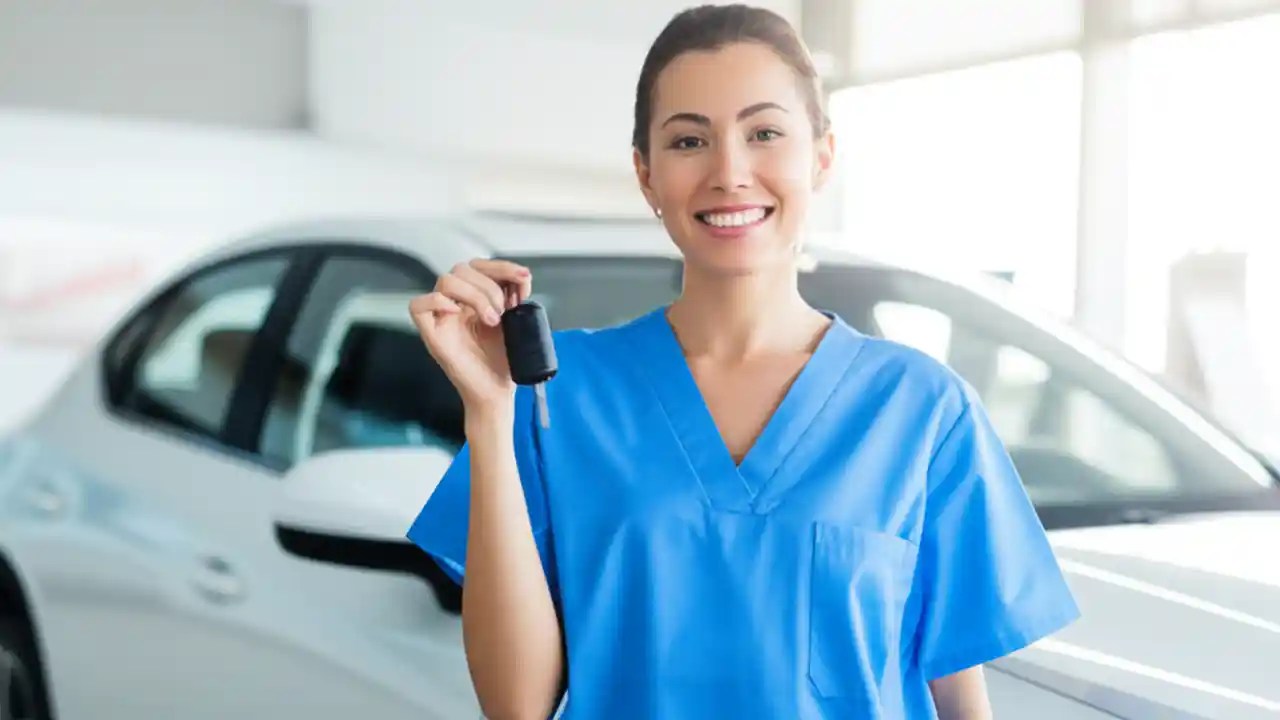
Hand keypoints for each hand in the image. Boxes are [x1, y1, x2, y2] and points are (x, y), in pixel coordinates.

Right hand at [409, 258, 532, 410]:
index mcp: (475, 298)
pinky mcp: (432, 336)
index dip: (501, 266)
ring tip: (493, 319)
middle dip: (490, 286)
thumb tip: (521, 278)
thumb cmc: (503, 361)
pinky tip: (458, 313)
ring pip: (445, 281)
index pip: (479, 266)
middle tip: (504, 312)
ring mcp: (442, 318)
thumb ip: (516, 297)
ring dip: (474, 295)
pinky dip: (437, 302)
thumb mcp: (516, 321)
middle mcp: (456, 304)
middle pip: (462, 269)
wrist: (496, 393)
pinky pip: (418, 306)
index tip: (524, 278)